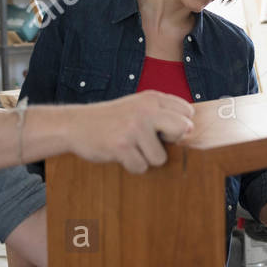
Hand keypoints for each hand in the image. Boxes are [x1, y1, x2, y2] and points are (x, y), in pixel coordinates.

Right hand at [69, 91, 194, 173]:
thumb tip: (191, 130)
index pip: (187, 112)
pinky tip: (120, 154)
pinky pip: (141, 167)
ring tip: (129, 146)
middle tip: (149, 139)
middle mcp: (145, 110)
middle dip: (170, 142)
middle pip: (182, 130)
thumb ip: (163, 113)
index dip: (179, 126)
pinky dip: (131, 166)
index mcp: (152, 98)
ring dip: (145, 158)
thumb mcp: (138, 106)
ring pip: (160, 157)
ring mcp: (134, 128)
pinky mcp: (121, 146)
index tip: (162, 130)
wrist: (75, 125)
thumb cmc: (111, 119)